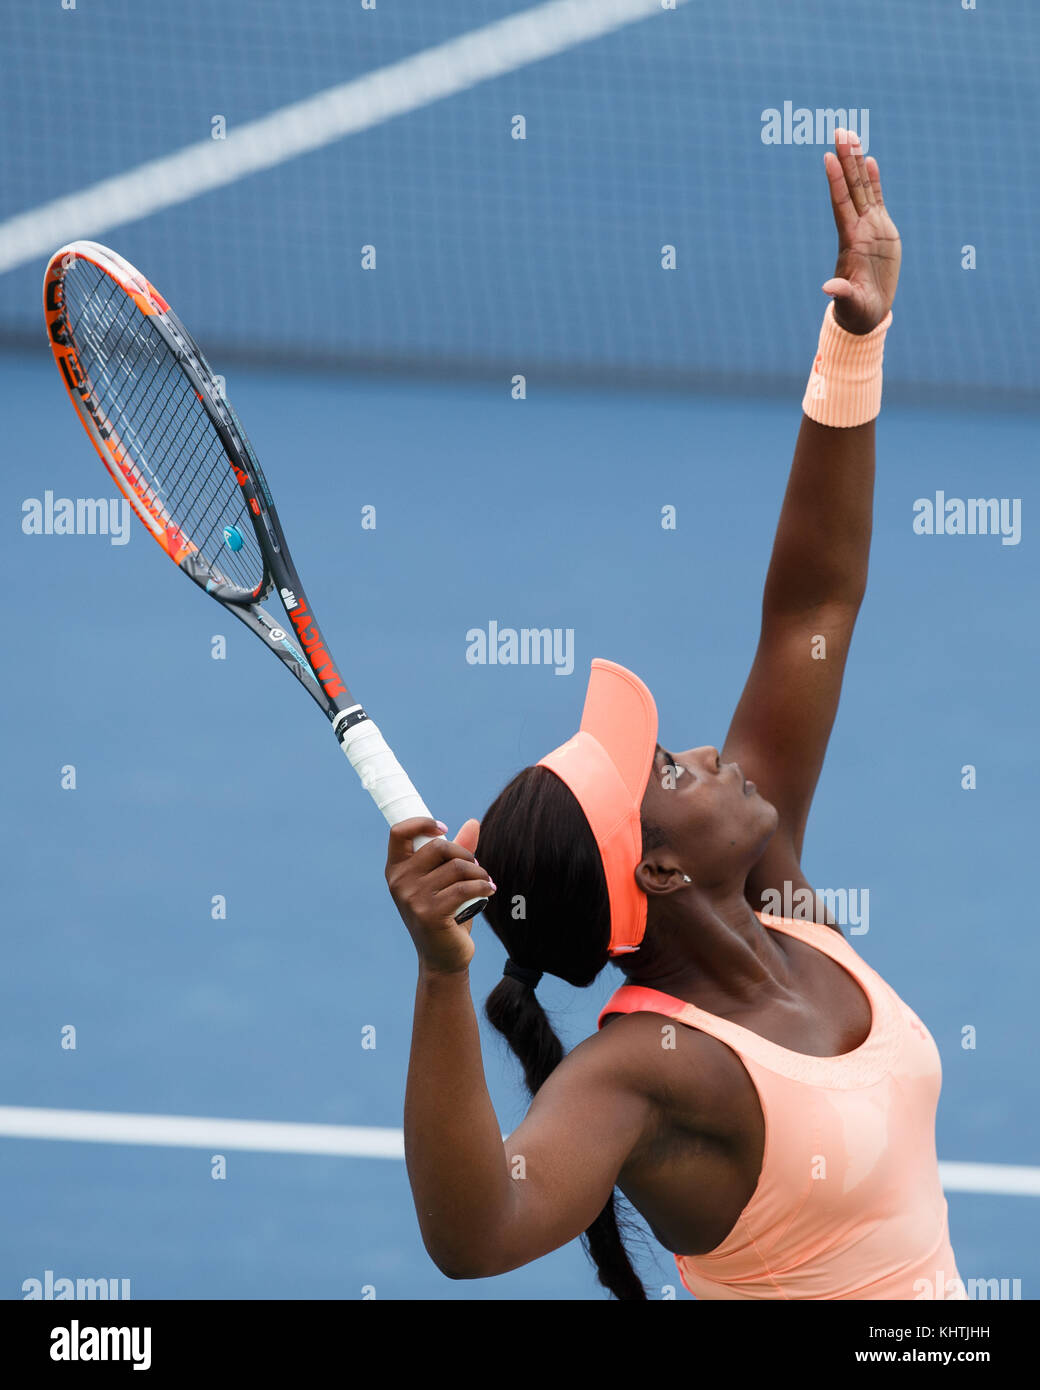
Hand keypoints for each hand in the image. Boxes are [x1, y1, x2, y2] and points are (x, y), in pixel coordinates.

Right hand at [385, 817, 492, 974]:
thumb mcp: (446, 881)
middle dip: (464, 853)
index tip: (444, 829)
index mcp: (396, 870)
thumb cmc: (445, 914)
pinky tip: (489, 890)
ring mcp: (412, 898)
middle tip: (476, 867)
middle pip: (438, 846)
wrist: (443, 958)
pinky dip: (482, 886)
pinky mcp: (430, 913)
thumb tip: (474, 822)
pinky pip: (465, 887)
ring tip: (485, 881)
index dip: (422, 823)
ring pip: (456, 867)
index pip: (399, 832)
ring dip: (478, 872)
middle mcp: (399, 882)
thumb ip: (456, 851)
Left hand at [822, 130, 900, 333]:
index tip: (827, 157)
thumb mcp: (850, 302)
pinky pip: (877, 198)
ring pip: (862, 187)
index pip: (840, 204)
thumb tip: (828, 288)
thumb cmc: (858, 310)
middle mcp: (858, 228)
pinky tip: (869, 160)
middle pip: (850, 187)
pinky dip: (873, 179)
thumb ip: (841, 293)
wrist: (868, 312)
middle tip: (839, 130)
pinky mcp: (882, 230)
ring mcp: (870, 227)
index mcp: (850, 241)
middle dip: (845, 159)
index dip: (835, 181)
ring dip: (856, 162)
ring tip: (851, 135)